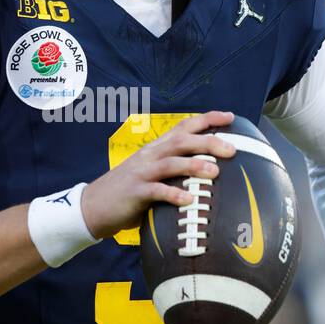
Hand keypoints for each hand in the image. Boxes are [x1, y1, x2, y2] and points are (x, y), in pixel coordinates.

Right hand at [81, 110, 236, 240]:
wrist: (92, 206)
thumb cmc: (129, 191)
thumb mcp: (151, 173)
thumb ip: (174, 169)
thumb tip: (208, 171)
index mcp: (156, 148)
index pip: (184, 126)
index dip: (208, 119)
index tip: (230, 117)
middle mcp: (150, 156)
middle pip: (182, 141)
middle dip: (208, 142)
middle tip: (232, 150)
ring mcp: (141, 173)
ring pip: (170, 163)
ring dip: (194, 166)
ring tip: (215, 172)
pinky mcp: (135, 192)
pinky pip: (156, 192)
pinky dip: (173, 194)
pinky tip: (189, 200)